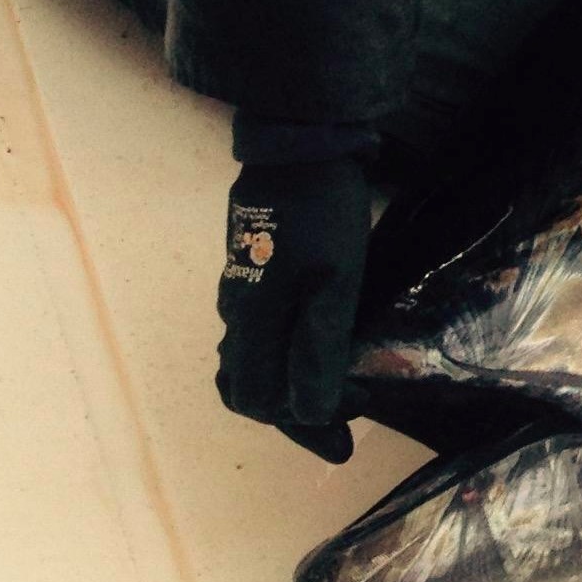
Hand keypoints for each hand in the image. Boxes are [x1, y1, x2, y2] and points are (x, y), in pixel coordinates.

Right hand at [215, 155, 371, 463]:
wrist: (300, 147)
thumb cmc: (323, 215)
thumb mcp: (335, 284)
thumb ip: (318, 350)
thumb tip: (308, 413)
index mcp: (251, 322)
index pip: (258, 401)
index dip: (301, 425)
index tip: (345, 434)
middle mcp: (236, 313)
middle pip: (248, 386)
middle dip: (294, 413)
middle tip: (344, 424)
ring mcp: (240, 290)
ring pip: (251, 359)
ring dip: (289, 384)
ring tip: (337, 392)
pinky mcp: (251, 270)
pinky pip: (258, 331)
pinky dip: (285, 354)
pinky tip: (318, 349)